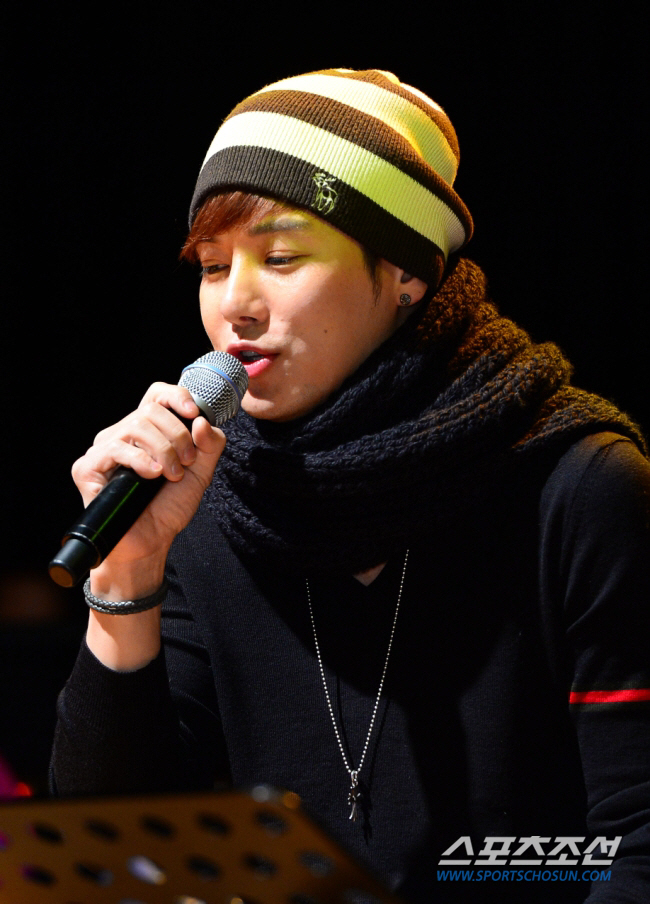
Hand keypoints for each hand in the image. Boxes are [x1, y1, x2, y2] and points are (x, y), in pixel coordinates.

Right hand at [72, 381, 225, 587]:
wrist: (150, 543)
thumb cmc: (168, 509)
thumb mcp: (200, 474)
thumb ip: (210, 445)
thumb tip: (201, 420)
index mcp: (147, 432)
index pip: (156, 395)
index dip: (175, 396)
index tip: (193, 412)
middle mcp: (122, 435)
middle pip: (151, 410)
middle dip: (177, 436)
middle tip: (185, 464)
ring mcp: (102, 450)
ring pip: (136, 425)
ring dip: (163, 450)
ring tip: (170, 475)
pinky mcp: (87, 467)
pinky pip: (115, 448)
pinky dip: (140, 460)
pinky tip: (151, 476)